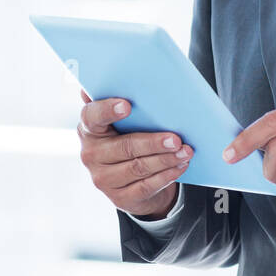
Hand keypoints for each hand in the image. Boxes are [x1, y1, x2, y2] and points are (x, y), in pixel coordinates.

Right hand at [77, 90, 192, 218]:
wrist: (129, 181)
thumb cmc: (127, 140)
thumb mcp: (121, 123)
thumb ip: (120, 104)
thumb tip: (118, 78)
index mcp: (89, 129)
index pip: (92, 117)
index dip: (108, 110)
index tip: (128, 105)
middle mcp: (90, 154)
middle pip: (124, 147)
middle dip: (153, 142)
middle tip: (176, 138)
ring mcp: (103, 178)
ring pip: (139, 167)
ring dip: (166, 159)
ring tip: (186, 151)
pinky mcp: (119, 197)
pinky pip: (146, 186)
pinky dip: (166, 175)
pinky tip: (181, 166)